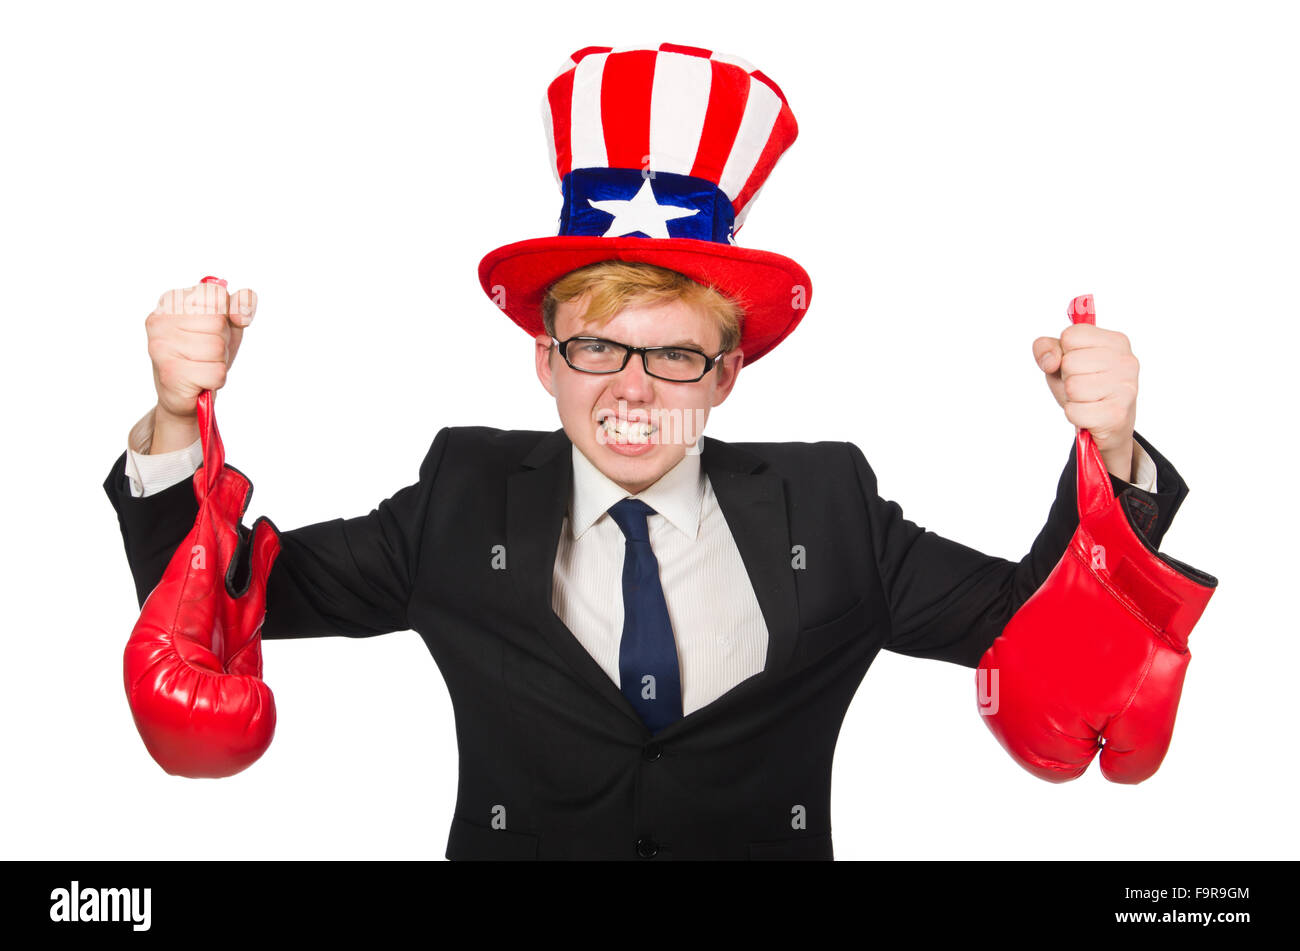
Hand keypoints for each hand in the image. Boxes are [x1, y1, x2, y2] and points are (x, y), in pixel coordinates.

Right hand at [147, 281, 257, 419]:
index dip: (227, 315)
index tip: (213, 328)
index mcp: (171, 301)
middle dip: (222, 341)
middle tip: (206, 352)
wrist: (187, 395)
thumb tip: (241, 310)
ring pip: (217, 347)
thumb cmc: (205, 355)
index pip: (217, 294)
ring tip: (202, 365)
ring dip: (219, 361)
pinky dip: (216, 380)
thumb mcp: (228, 324)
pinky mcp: (170, 372)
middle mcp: (160, 320)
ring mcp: (161, 346)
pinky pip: (216, 372)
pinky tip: (199, 380)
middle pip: (218, 323)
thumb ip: (240, 304)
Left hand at [1033, 321, 1137, 480]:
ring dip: (1072, 398)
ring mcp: (1125, 388)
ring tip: (1088, 400)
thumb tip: (1051, 361)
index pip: (1070, 336)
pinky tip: (1090, 415)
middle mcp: (1126, 361)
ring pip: (1073, 387)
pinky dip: (1074, 415)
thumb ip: (1046, 348)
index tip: (1079, 365)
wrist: (1107, 426)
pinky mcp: (1117, 414)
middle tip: (1084, 386)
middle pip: (1069, 362)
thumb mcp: (1060, 362)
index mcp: (1116, 341)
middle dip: (1068, 377)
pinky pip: (1074, 411)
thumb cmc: (1085, 388)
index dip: (1064, 353)